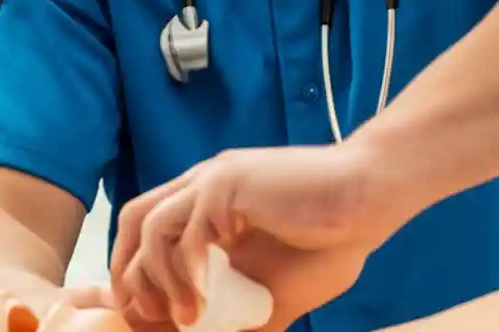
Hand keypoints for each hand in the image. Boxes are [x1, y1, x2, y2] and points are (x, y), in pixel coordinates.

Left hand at [109, 143, 411, 329]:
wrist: (369, 198)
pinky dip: (184, 270)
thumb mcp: (273, 291)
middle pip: (133, 221)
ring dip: (157, 279)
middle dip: (128, 274)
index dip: (134, 272)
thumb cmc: (333, 240)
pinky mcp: (228, 184)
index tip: (144, 316)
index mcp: (209, 202)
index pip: (147, 229)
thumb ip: (236, 311)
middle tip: (147, 316)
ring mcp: (214, 181)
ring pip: (150, 228)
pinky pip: (185, 231)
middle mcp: (203, 185)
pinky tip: (202, 297)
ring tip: (186, 317)